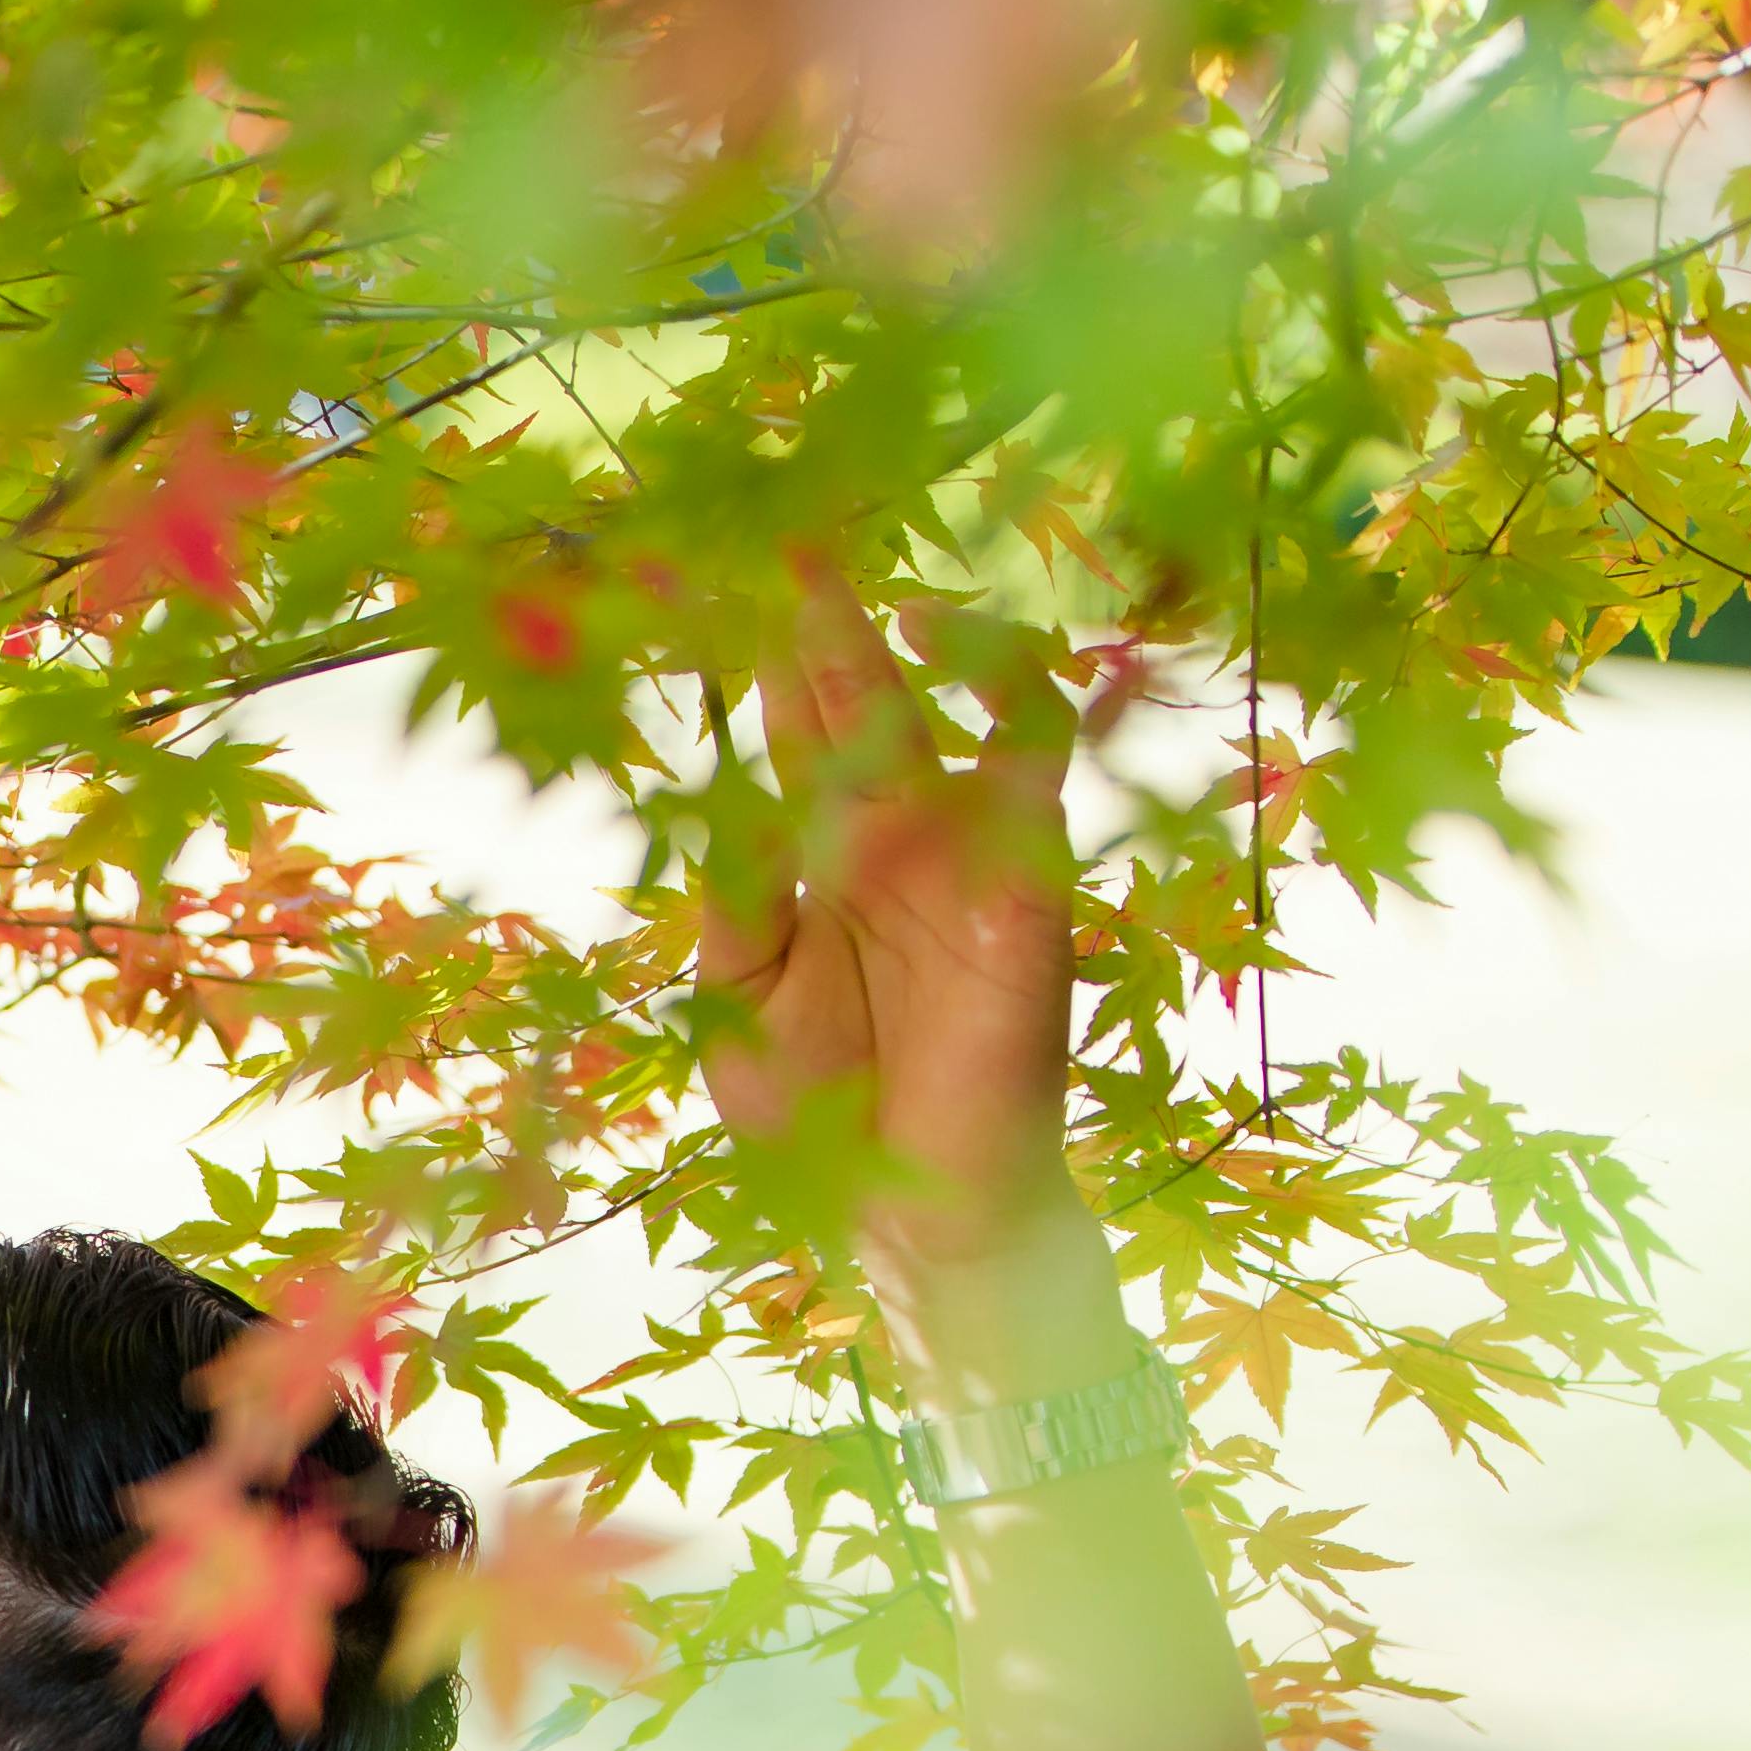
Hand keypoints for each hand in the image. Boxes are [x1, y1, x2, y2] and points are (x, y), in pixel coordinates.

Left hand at [700, 572, 1082, 1263]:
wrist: (920, 1220)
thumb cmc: (825, 1125)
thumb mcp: (740, 1004)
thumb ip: (732, 901)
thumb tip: (715, 800)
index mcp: (824, 864)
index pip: (795, 735)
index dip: (765, 663)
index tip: (719, 582)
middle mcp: (897, 839)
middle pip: (860, 701)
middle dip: (822, 621)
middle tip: (780, 530)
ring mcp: (965, 852)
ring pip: (952, 710)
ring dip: (913, 638)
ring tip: (853, 575)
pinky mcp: (1024, 883)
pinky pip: (1035, 768)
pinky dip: (1012, 697)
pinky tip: (964, 646)